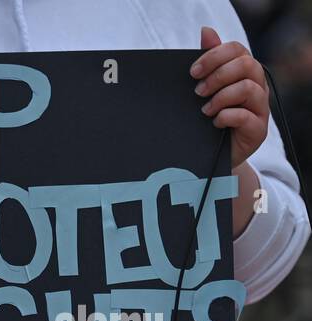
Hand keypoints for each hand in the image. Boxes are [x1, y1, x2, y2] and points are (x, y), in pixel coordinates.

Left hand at [193, 26, 269, 168]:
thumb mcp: (205, 90)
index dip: (215, 56)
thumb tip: (206, 31)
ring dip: (221, 97)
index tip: (192, 71)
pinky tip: (214, 122)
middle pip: (246, 65)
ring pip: (248, 88)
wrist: (211, 157)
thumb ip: (209, 61)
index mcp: (244, 73)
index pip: (237, 50)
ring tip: (205, 110)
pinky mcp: (258, 130)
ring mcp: (260, 108)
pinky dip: (226, 117)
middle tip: (198, 91)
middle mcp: (257, 86)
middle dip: (218, 76)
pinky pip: (246, 116)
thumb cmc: (208, 119)